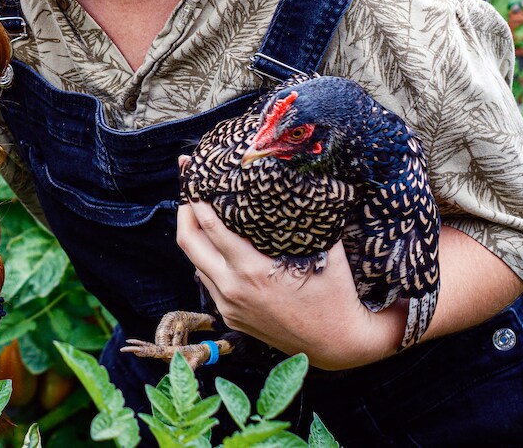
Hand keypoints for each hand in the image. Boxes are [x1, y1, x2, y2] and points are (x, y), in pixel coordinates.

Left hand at [176, 201, 405, 369]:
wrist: (338, 344)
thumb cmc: (334, 294)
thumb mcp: (324, 252)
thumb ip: (308, 221)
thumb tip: (302, 185)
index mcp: (252, 270)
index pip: (210, 227)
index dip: (197, 200)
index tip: (195, 178)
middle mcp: (233, 289)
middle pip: (188, 243)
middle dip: (185, 212)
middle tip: (189, 191)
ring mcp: (229, 306)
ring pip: (195, 263)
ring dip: (194, 237)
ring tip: (199, 214)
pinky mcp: (231, 317)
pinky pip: (208, 282)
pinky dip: (206, 261)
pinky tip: (214, 247)